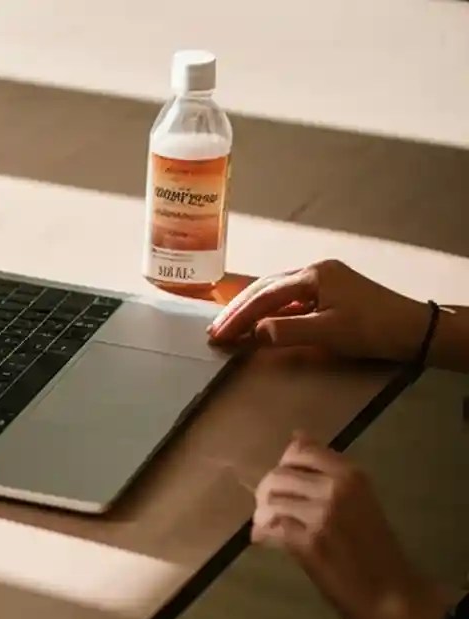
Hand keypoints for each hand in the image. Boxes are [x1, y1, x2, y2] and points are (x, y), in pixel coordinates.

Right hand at [208, 259, 427, 361]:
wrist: (414, 330)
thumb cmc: (372, 329)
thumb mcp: (328, 332)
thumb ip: (287, 331)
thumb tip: (253, 333)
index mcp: (312, 275)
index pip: (264, 296)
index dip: (238, 317)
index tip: (216, 336)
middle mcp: (314, 271)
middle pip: (265, 288)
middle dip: (238, 311)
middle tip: (214, 332)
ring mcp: (323, 280)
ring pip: (275, 293)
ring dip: (251, 311)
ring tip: (230, 329)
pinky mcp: (330, 293)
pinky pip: (289, 300)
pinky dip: (270, 313)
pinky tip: (260, 325)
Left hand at [251, 433, 453, 618]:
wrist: (390, 592)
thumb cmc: (373, 545)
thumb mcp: (357, 498)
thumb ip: (325, 470)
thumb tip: (296, 435)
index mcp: (351, 474)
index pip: (300, 451)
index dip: (285, 466)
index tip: (288, 484)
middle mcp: (336, 488)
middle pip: (278, 476)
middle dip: (268, 493)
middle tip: (272, 510)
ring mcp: (321, 515)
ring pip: (270, 501)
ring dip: (263, 514)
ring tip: (270, 527)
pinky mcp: (308, 542)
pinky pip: (269, 527)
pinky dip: (262, 534)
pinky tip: (266, 541)